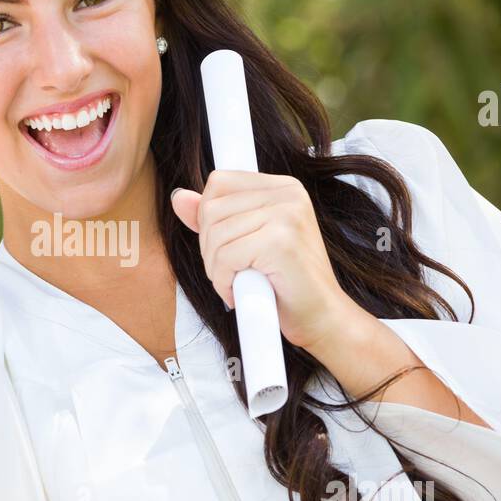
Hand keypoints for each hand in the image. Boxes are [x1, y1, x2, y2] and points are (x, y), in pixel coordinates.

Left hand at [170, 170, 359, 354]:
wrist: (321, 318)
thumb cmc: (285, 284)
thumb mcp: (246, 242)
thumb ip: (215, 218)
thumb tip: (178, 197)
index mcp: (282, 187)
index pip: (219, 182)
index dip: (208, 219)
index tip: (224, 247)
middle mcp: (288, 193)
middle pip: (211, 208)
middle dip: (210, 248)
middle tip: (230, 272)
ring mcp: (287, 214)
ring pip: (215, 234)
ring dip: (216, 268)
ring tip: (238, 283)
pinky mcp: (280, 241)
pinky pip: (225, 257)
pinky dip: (223, 282)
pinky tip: (240, 293)